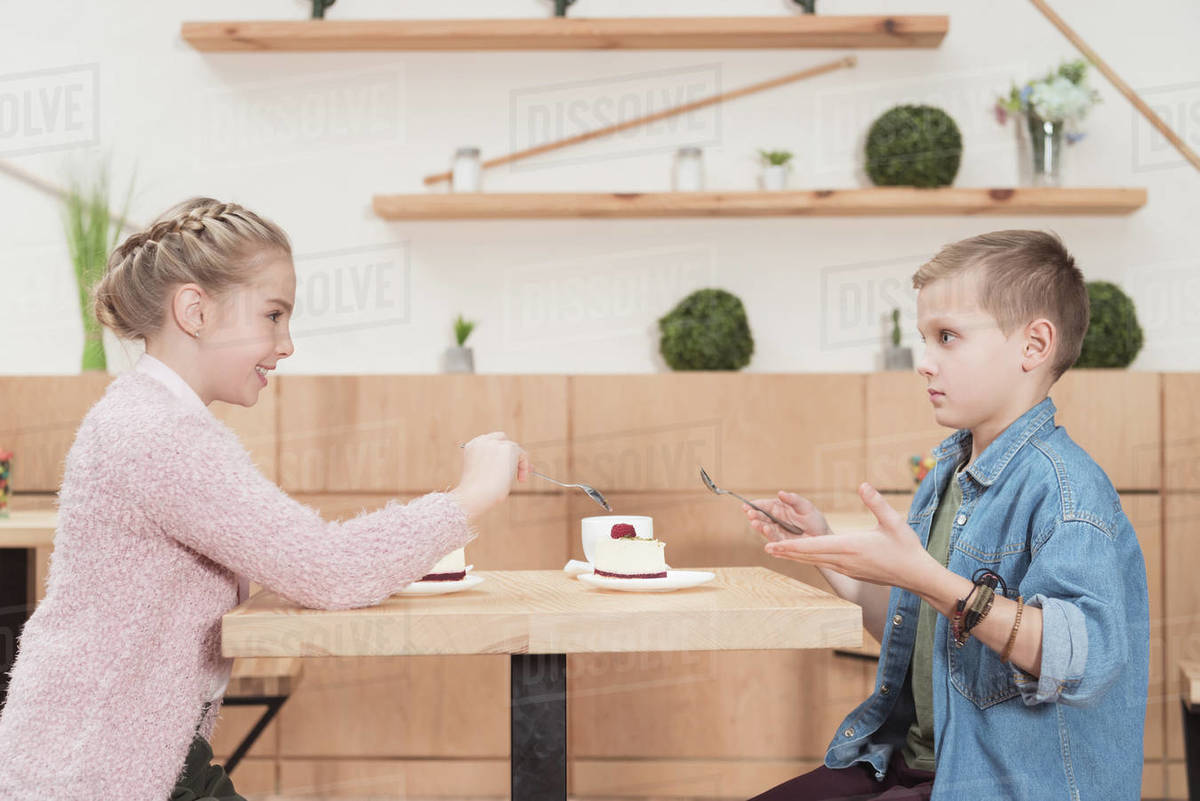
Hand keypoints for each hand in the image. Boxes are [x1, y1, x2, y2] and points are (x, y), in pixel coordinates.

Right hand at [450, 432, 530, 517]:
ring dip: (518, 462)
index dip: (499, 453)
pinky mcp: (508, 448)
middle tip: (518, 467)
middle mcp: (482, 441)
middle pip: (502, 439)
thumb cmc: (476, 492)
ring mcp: (494, 443)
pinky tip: (520, 479)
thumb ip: (492, 465)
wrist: (476, 494)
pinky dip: (524, 466)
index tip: (506, 466)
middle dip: (511, 452)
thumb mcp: (482, 474)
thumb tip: (511, 466)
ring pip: (514, 448)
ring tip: (519, 478)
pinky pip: (522, 454)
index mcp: (472, 446)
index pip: (489, 443)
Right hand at [743, 491, 830, 541]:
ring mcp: (777, 531)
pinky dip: (769, 534)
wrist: (823, 537)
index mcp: (778, 508)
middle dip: (754, 515)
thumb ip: (793, 499)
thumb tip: (780, 493)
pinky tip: (766, 529)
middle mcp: (775, 520)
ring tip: (754, 522)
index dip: (754, 505)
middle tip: (749, 513)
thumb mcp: (805, 506)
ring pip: (764, 528)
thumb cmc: (814, 519)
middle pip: (761, 517)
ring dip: (758, 525)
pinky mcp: (781, 542)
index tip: (747, 505)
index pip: (764, 505)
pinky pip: (773, 538)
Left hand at [763, 482, 936, 591]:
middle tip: (766, 547)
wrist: (915, 575)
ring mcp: (847, 569)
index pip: (814, 546)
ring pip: (815, 562)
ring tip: (777, 551)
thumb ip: (876, 502)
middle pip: (808, 556)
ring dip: (795, 556)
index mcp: (851, 546)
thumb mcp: (892, 521)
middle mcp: (844, 560)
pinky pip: (824, 564)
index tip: (773, 544)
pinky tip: (803, 556)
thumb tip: (863, 485)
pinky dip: (809, 559)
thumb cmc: (906, 548)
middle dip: (786, 551)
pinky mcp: (851, 572)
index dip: (791, 546)